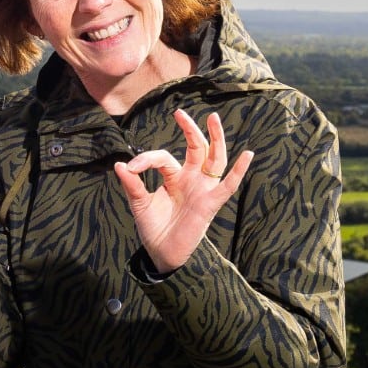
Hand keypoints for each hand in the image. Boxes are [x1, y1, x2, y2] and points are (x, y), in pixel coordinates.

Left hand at [114, 108, 252, 274]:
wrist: (161, 254)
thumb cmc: (153, 228)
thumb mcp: (139, 203)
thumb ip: (132, 184)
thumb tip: (120, 164)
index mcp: (173, 177)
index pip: (163, 157)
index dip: (146, 159)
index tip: (131, 168)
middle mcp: (191, 180)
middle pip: (196, 148)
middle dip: (190, 129)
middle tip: (179, 113)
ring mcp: (202, 189)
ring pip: (214, 159)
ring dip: (215, 139)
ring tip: (213, 118)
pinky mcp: (210, 203)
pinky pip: (228, 185)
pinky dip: (239, 170)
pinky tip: (248, 154)